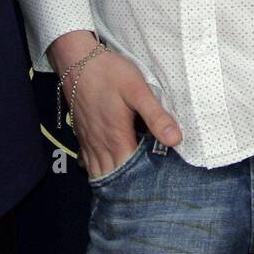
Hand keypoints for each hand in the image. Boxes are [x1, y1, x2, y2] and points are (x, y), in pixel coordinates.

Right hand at [49, 29, 181, 178]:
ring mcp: (88, 141)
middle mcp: (100, 145)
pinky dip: (98, 172)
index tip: (159, 189)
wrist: (77, 59)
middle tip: (147, 195)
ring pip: (99, 173)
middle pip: (114, 179)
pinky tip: (109, 170)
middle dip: (129, 189)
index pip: (131, 175)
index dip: (144, 184)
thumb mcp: (137, 89)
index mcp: (116, 138)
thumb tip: (176, 140)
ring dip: (113, 183)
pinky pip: (88, 163)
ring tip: (130, 190)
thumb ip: (156, 116)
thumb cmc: (109, 72)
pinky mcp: (82, 135)